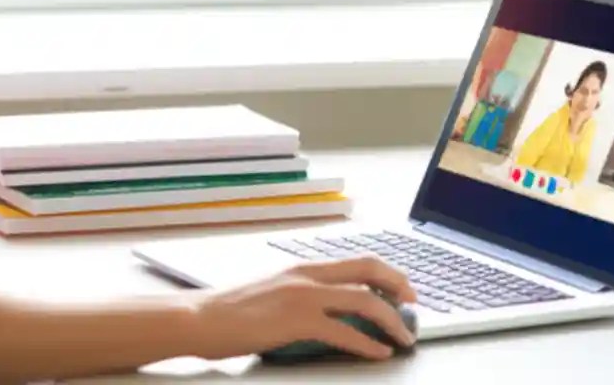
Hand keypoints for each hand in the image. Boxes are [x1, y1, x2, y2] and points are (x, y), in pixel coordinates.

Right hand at [190, 254, 417, 360]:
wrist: (200, 318)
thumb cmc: (231, 311)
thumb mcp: (273, 293)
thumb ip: (302, 295)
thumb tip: (332, 311)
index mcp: (303, 267)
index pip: (357, 260)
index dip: (387, 273)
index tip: (403, 289)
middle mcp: (307, 275)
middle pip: (369, 269)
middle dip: (399, 286)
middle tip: (414, 306)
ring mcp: (302, 296)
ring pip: (364, 300)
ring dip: (391, 320)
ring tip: (404, 337)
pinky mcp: (295, 320)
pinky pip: (344, 331)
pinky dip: (368, 343)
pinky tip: (379, 353)